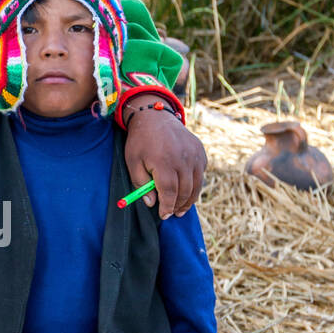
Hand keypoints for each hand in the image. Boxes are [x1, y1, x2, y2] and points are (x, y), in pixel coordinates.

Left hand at [123, 102, 206, 217]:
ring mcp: (194, 154)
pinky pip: (200, 174)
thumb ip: (141, 184)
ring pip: (196, 185)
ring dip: (189, 200)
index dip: (167, 207)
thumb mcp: (133, 162)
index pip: (169, 192)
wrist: (155, 116)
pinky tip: (187, 190)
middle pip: (185, 191)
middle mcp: (183, 158)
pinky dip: (195, 185)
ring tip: (181, 209)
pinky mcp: (200, 152)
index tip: (164, 215)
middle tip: (172, 214)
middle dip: (178, 206)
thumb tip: (152, 203)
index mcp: (164, 161)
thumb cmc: (141, 141)